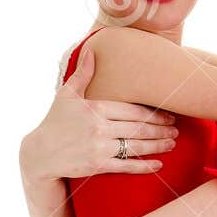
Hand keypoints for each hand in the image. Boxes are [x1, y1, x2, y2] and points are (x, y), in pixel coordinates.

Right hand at [20, 37, 177, 184]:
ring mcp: (99, 147)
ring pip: (137, 145)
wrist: (40, 154)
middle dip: (161, 128)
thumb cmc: (54, 122)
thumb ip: (83, 74)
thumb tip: (91, 50)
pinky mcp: (98, 166)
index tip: (169, 113)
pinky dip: (144, 166)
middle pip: (139, 127)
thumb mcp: (66, 95)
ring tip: (172, 142)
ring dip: (158, 144)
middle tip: (176, 128)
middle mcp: (99, 127)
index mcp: (95, 108)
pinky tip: (159, 165)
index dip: (154, 112)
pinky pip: (127, 166)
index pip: (133, 109)